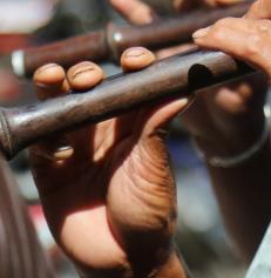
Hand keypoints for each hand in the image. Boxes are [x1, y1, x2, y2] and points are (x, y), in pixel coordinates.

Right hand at [29, 50, 187, 277]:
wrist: (125, 257)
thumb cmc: (150, 209)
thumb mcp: (155, 165)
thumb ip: (158, 126)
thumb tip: (184, 88)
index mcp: (135, 123)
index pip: (131, 84)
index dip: (131, 66)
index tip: (134, 60)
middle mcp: (104, 130)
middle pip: (89, 89)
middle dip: (85, 74)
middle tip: (87, 78)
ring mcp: (76, 149)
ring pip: (59, 108)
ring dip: (53, 88)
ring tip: (52, 79)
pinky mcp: (51, 171)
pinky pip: (40, 144)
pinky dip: (43, 137)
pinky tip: (56, 145)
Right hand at [110, 0, 268, 156]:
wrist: (225, 125)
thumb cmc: (246, 99)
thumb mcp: (253, 78)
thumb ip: (251, 54)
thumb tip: (252, 30)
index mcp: (236, 24)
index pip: (230, 2)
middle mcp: (211, 21)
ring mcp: (185, 31)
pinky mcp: (162, 48)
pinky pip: (144, 26)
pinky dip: (131, 10)